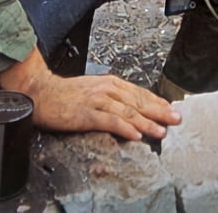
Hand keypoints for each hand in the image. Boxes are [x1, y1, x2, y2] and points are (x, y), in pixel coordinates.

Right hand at [0, 47, 180, 140]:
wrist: (42, 92)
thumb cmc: (66, 94)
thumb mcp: (94, 91)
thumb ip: (112, 98)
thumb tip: (131, 109)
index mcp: (110, 83)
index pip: (139, 93)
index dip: (157, 102)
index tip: (171, 110)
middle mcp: (107, 89)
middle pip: (138, 101)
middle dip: (159, 111)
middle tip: (176, 120)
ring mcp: (97, 100)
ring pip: (128, 112)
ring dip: (147, 122)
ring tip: (160, 131)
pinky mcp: (86, 113)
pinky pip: (109, 121)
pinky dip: (124, 127)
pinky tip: (135, 135)